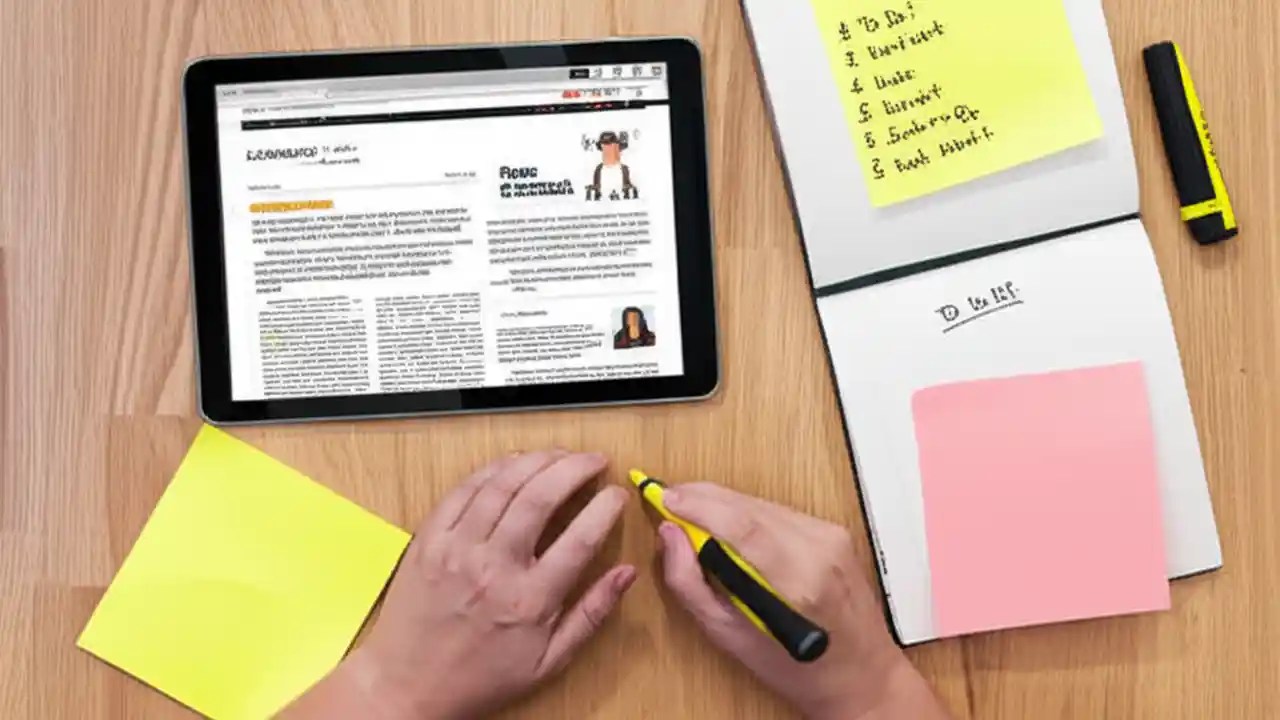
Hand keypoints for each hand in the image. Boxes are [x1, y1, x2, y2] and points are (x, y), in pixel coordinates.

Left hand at [283, 450, 635, 719]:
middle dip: (575, 468)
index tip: (617, 494)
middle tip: (594, 460)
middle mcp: (494, 569)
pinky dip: (492, 470)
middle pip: (541, 497)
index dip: (605, 508)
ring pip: (502, 485)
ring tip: (559, 454)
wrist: (408, 686)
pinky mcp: (429, 540)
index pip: (580, 538)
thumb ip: (591, 614)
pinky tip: (512, 464)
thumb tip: (626, 574)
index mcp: (529, 601)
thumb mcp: (548, 661)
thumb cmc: (479, 678)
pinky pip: (463, 491)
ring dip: (536, 460)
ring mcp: (458, 550)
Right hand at [658, 483, 949, 719]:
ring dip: (724, 503)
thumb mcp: (731, 637)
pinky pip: (780, 511)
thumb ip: (691, 584)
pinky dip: (749, 513)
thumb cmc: (800, 669)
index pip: (740, 525)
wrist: (862, 675)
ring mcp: (831, 537)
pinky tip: (729, 525)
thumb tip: (669, 535)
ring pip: (763, 503)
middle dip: (703, 497)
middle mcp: (820, 551)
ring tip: (691, 512)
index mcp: (798, 582)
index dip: (698, 505)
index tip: (664, 497)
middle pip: (749, 505)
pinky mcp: (834, 531)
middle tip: (668, 498)